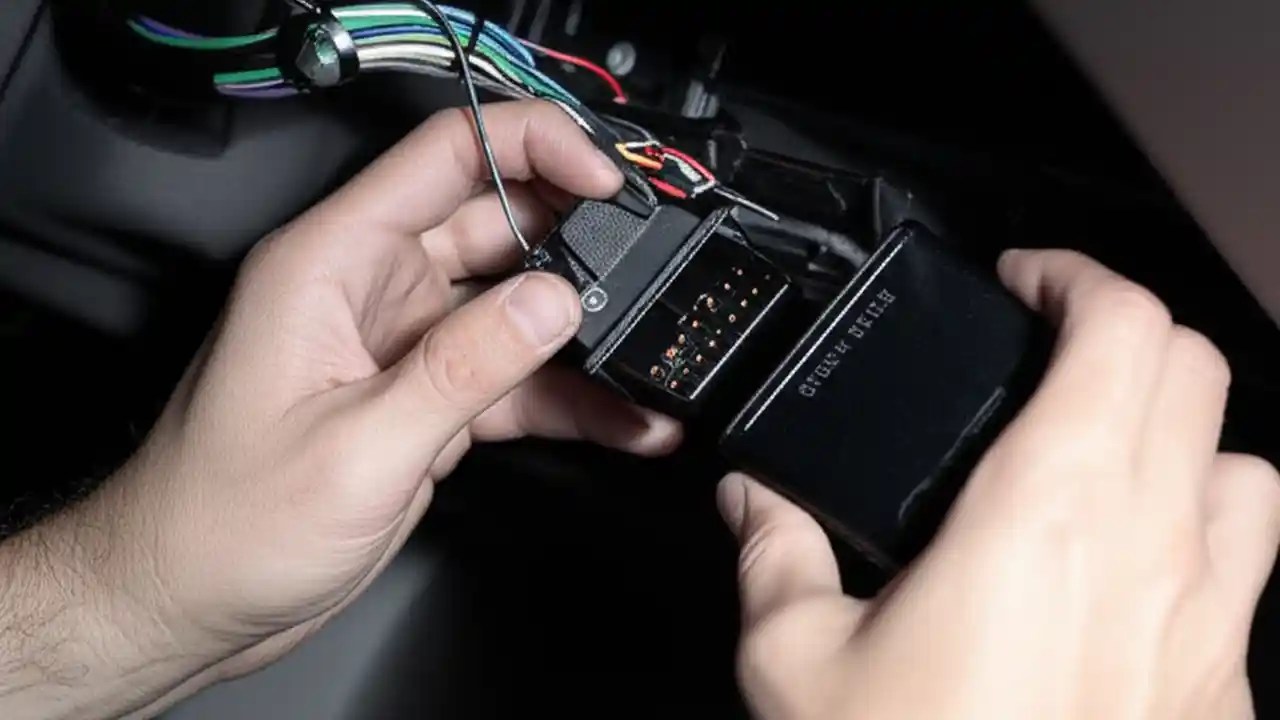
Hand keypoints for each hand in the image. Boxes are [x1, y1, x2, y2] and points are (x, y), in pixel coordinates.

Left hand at [0, 100, 679, 718]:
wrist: (190, 601)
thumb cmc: (223, 522)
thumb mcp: (355, 446)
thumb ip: (461, 369)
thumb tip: (551, 302)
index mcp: (331, 262)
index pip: (444, 156)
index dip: (532, 146)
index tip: (605, 179)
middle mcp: (371, 289)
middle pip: (495, 226)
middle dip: (579, 245)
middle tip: (651, 273)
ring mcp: (404, 345)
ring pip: (515, 308)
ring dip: (585, 334)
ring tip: (652, 360)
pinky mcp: (424, 400)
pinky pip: (513, 379)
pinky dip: (569, 398)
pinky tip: (625, 419)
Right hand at [719, 250, 1279, 718]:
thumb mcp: (797, 659)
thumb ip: (774, 553)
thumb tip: (753, 501)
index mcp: (1050, 513)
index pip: (1121, 329)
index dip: (1079, 275)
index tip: (1027, 279)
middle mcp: (1155, 553)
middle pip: (1195, 371)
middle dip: (1125, 328)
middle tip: (1051, 342)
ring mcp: (1209, 625)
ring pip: (1245, 464)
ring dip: (1182, 428)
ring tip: (1105, 446)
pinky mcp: (1224, 691)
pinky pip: (1252, 568)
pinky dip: (1206, 528)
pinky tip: (1129, 568)